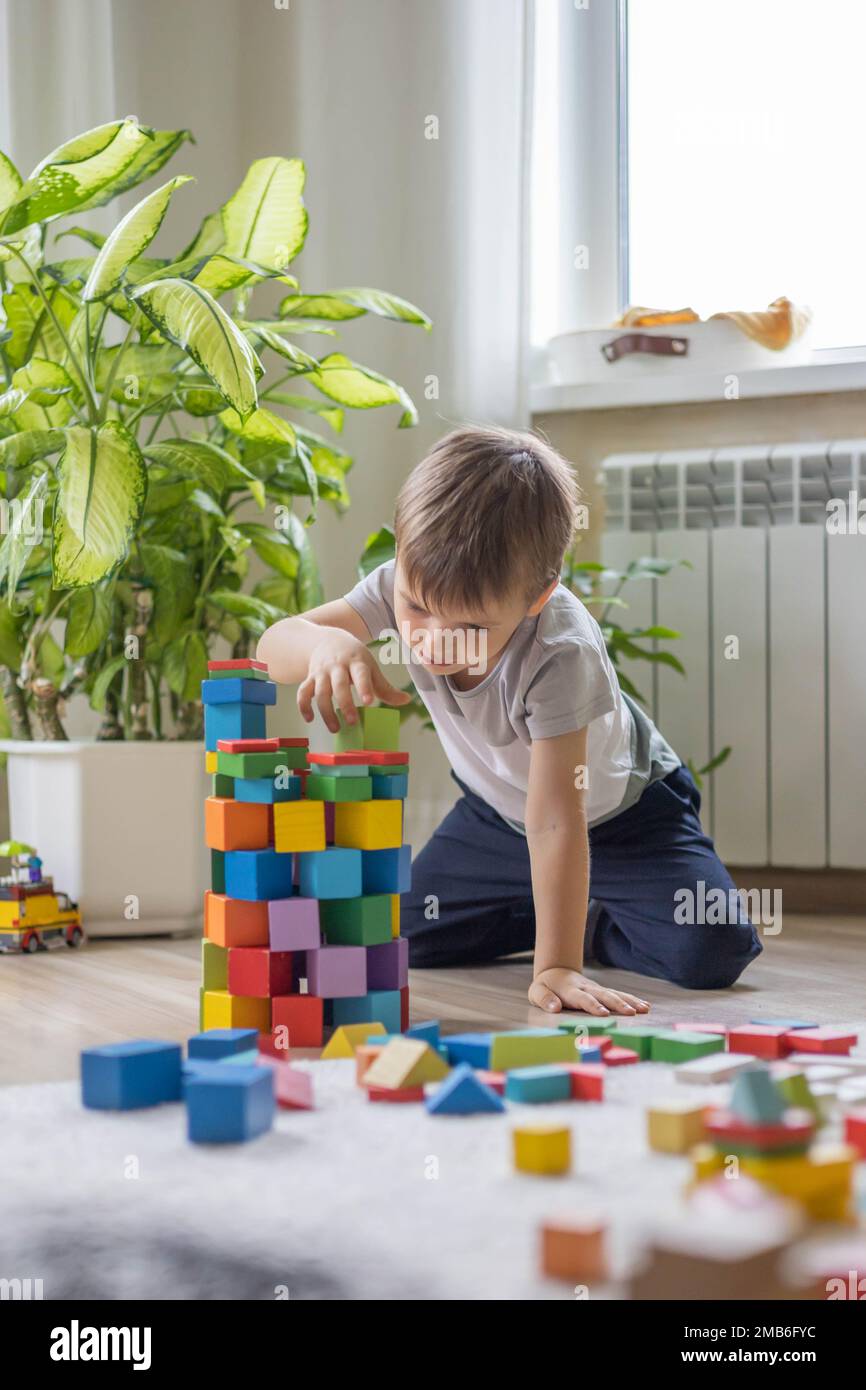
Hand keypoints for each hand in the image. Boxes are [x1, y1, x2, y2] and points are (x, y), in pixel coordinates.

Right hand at [297, 633, 409, 731]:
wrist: (326, 639)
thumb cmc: (353, 658)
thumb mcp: (370, 667)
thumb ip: (385, 687)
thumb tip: (406, 701)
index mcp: (356, 661)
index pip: (360, 673)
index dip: (364, 687)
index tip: (369, 702)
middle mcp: (337, 666)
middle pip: (338, 685)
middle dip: (345, 704)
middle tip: (352, 723)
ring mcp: (321, 672)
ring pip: (320, 692)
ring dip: (326, 712)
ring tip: (336, 729)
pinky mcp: (309, 677)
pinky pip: (303, 692)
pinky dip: (303, 706)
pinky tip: (310, 719)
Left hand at [529, 967, 649, 1016]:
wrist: (555, 971)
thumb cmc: (546, 986)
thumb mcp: (537, 992)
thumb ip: (545, 1000)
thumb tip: (555, 1008)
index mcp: (571, 990)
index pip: (583, 998)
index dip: (593, 1005)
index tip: (604, 1013)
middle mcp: (587, 988)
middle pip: (604, 995)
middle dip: (618, 1004)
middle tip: (631, 1013)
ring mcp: (596, 989)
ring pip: (615, 994)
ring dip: (630, 1001)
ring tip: (644, 1009)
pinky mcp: (602, 991)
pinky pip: (619, 995)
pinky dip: (632, 999)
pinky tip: (645, 1006)